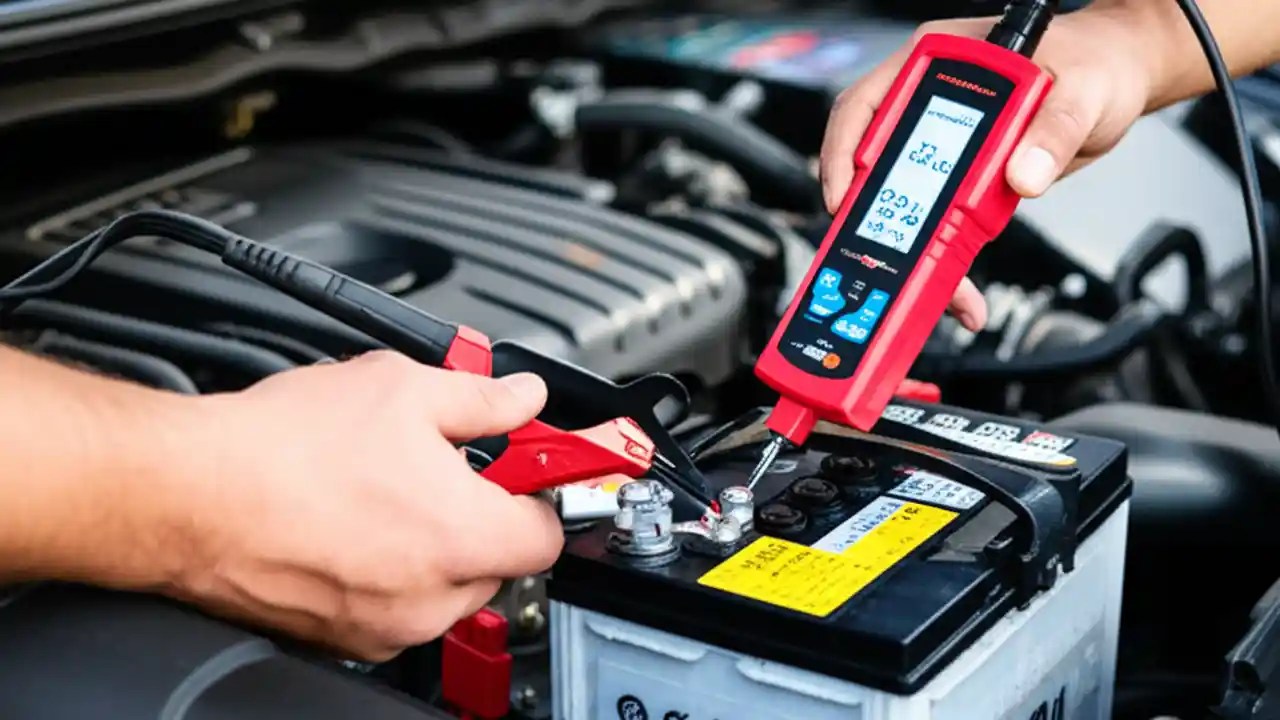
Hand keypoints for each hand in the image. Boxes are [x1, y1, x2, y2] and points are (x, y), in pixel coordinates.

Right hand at [168, 351, 563, 660]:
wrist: (187, 494)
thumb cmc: (284, 449)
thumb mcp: (405, 388)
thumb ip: (484, 398)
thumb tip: (522, 398)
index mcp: (464, 537)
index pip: (550, 534)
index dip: (539, 493)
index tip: (526, 469)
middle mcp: (431, 598)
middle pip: (498, 562)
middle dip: (480, 515)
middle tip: (443, 467)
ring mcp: (383, 627)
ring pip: (443, 588)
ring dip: (431, 545)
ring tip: (381, 490)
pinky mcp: (339, 638)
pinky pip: (390, 607)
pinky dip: (385, 571)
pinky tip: (348, 521)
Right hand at [820, 4, 1156, 329]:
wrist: (1120, 83)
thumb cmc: (1094, 62)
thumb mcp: (1079, 90)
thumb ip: (1053, 131)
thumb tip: (1024, 173)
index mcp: (937, 62)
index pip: (866, 105)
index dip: (845, 153)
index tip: (847, 196)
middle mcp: (928, 102)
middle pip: (873, 164)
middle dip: (872, 219)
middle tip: (883, 256)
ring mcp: (942, 144)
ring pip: (903, 204)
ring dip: (914, 252)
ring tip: (943, 288)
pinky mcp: (962, 180)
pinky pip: (939, 224)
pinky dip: (945, 260)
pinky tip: (960, 286)